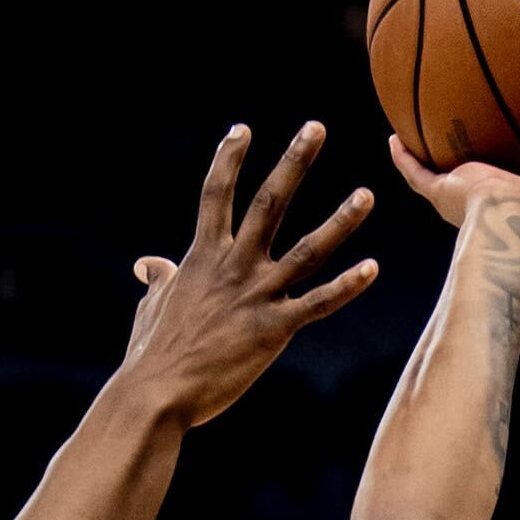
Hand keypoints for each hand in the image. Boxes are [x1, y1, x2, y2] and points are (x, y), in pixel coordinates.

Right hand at [126, 123, 378, 424]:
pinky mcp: (271, 330)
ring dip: (340, 221)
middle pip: (268, 202)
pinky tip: (373, 267)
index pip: (215, 193)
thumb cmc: (152, 354)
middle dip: (293, 162)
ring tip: (367, 194)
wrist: (157, 393)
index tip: (242, 129)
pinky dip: (346, 286)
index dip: (228, 159)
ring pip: (306, 250)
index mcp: (202, 255)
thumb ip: (158, 278)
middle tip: (315, 127)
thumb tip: (146, 264)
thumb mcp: (152, 306)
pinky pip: (317, 304)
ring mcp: (255, 296)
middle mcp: (233, 266)